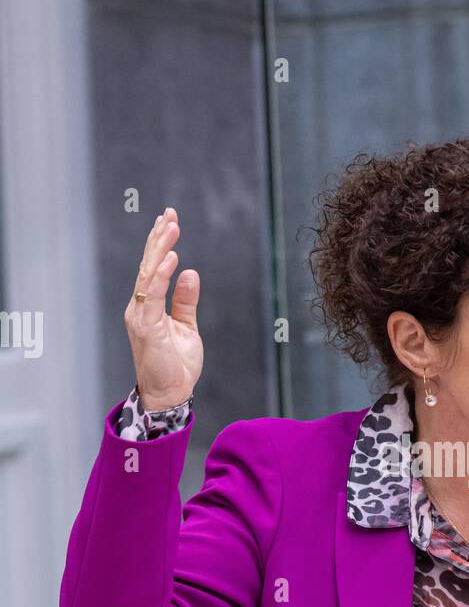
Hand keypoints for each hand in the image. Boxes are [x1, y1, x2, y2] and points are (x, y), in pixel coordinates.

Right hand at [124, 207, 202, 409]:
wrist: (169, 393)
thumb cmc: (175, 363)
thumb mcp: (187, 326)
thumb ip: (185, 300)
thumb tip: (190, 273)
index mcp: (148, 305)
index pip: (152, 267)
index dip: (160, 243)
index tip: (170, 218)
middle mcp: (139, 306)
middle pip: (148, 265)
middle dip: (159, 238)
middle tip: (170, 213)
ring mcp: (140, 316)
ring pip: (148, 274)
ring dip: (160, 249)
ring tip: (171, 226)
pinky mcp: (146, 327)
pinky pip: (153, 295)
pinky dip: (161, 276)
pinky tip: (172, 258)